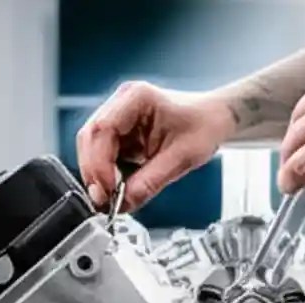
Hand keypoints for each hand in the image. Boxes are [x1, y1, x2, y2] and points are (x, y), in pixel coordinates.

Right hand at [76, 82, 234, 211]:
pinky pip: (104, 155)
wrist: (213, 119)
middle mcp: (121, 103)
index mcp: (136, 98)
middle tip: (103, 200)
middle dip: (94, 171)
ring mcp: (118, 117)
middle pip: (90, 137)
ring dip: (98, 175)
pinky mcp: (121, 133)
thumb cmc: (203, 126)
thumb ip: (150, 181)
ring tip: (112, 198)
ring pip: (92, 148)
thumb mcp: (182, 158)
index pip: (103, 129)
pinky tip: (118, 188)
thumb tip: (123, 203)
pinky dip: (107, 174)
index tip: (107, 189)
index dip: (99, 162)